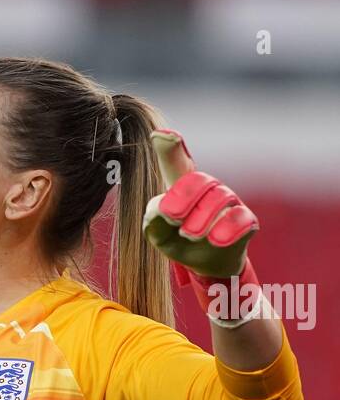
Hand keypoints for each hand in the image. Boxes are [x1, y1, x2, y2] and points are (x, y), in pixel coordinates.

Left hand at [142, 129, 258, 279]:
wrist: (205, 264)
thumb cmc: (178, 239)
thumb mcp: (159, 232)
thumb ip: (154, 220)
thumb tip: (161, 210)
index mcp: (182, 185)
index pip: (176, 162)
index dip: (170, 148)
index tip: (162, 136)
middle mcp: (208, 187)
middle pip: (198, 179)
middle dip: (183, 198)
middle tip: (173, 220)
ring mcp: (229, 201)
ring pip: (219, 198)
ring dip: (201, 219)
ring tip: (189, 236)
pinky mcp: (246, 220)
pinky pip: (240, 218)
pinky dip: (227, 229)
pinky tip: (216, 239)